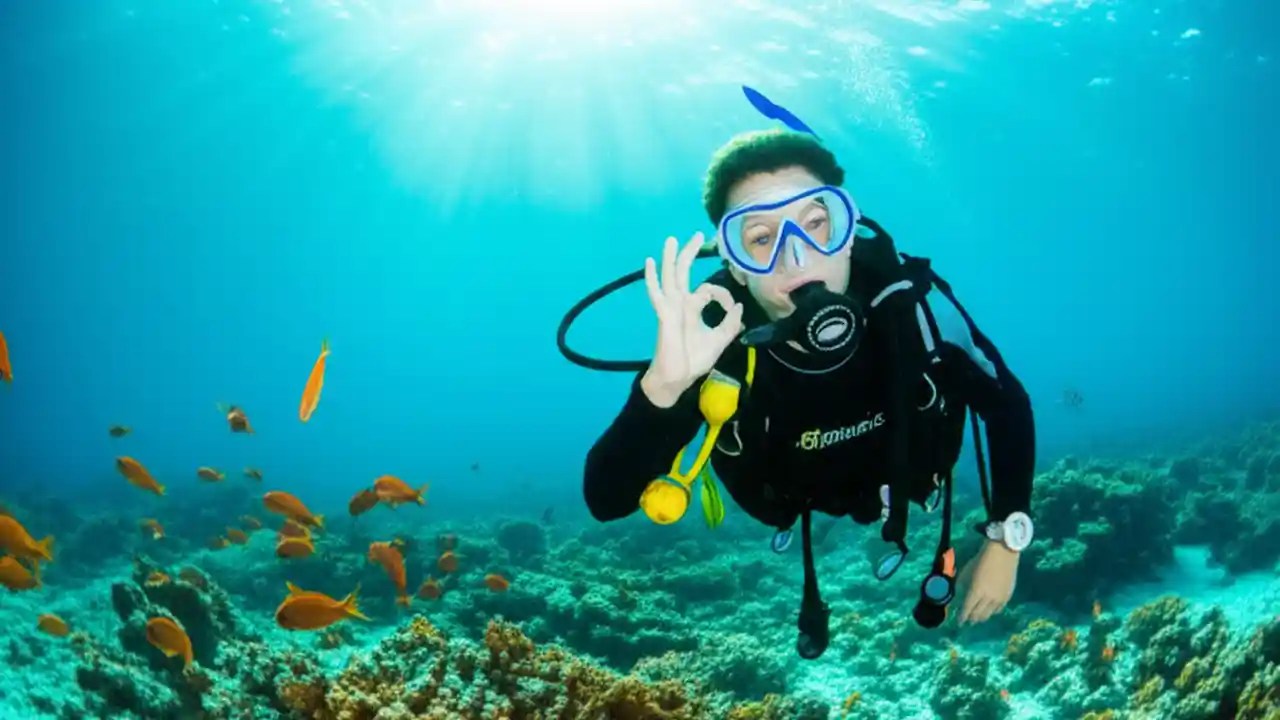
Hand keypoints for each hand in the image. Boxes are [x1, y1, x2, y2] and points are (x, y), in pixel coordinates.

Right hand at [641, 232, 744, 406]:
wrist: (677, 377)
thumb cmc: (694, 359)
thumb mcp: (720, 340)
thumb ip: (730, 324)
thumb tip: (741, 308)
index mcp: (694, 308)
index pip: (708, 289)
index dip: (725, 295)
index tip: (734, 309)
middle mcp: (681, 303)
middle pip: (685, 272)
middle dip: (691, 252)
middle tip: (699, 234)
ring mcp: (671, 307)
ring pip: (671, 277)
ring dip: (671, 258)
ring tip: (672, 239)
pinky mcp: (665, 315)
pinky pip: (657, 294)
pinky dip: (652, 278)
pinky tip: (649, 262)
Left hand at [955, 540, 1019, 624]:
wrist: (1002, 553)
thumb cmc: (981, 560)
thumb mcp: (966, 572)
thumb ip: (961, 586)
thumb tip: (958, 597)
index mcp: (976, 592)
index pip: (967, 610)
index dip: (962, 617)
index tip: (958, 622)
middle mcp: (988, 599)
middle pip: (978, 615)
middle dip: (971, 619)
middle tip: (967, 619)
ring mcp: (999, 599)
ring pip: (989, 615)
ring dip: (981, 617)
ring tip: (977, 617)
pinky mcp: (1008, 597)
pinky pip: (998, 610)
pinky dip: (992, 612)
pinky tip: (989, 610)